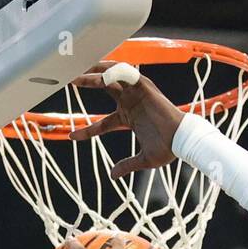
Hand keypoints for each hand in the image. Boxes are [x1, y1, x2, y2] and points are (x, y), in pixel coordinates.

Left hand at [69, 65, 184, 178]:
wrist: (182, 139)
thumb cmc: (168, 148)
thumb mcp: (144, 160)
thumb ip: (127, 165)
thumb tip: (113, 175)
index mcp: (129, 118)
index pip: (102, 123)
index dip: (87, 131)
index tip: (72, 138)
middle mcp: (130, 102)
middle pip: (102, 88)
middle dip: (84, 82)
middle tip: (65, 81)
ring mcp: (136, 93)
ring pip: (110, 76)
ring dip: (92, 73)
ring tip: (75, 74)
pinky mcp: (143, 86)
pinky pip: (123, 74)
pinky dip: (109, 72)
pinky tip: (97, 76)